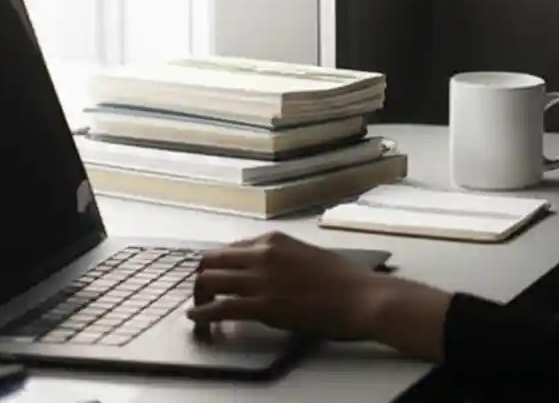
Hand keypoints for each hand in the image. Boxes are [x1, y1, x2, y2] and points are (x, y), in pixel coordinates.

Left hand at [187, 232, 453, 361]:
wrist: (361, 297)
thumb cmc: (343, 279)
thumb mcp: (306, 255)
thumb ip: (280, 258)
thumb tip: (264, 269)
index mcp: (272, 240)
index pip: (230, 248)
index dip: (219, 266)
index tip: (217, 278)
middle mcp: (261, 253)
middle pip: (211, 259)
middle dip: (201, 277)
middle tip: (202, 292)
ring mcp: (260, 278)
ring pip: (210, 280)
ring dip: (199, 295)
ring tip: (198, 308)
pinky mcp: (262, 305)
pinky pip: (220, 307)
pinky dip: (203, 313)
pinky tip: (198, 319)